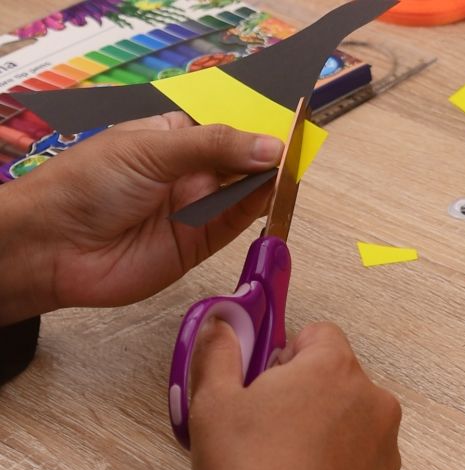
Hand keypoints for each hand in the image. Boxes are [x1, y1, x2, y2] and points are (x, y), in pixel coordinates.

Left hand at [0, 112, 282, 323]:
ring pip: (246, 190)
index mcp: (173, 137)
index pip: (225, 125)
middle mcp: (190, 171)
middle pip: (242, 159)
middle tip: (299, 144)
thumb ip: (215, 146)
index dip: (255, 122)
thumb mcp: (153, 149)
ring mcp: (198, 207)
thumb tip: (272, 147)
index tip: (290, 117)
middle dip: (269, 152)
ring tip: (294, 167)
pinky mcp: (202, 242)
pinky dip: (262, 208)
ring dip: (270, 180)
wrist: (54, 247)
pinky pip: (239, 222)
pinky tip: (279, 192)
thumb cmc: (90, 184)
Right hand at [189, 321, 401, 469]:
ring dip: (325, 427)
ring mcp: (385, 444)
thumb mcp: (214, 404)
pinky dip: (339, 464)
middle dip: (306, 390)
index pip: (319, 334)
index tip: (265, 380)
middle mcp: (372, 400)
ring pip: (351, 417)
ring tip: (284, 461)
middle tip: (267, 423)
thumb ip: (218, 353)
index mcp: (334, 370)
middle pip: (338, 375)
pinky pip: (361, 457)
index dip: (287, 353)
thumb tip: (220, 326)